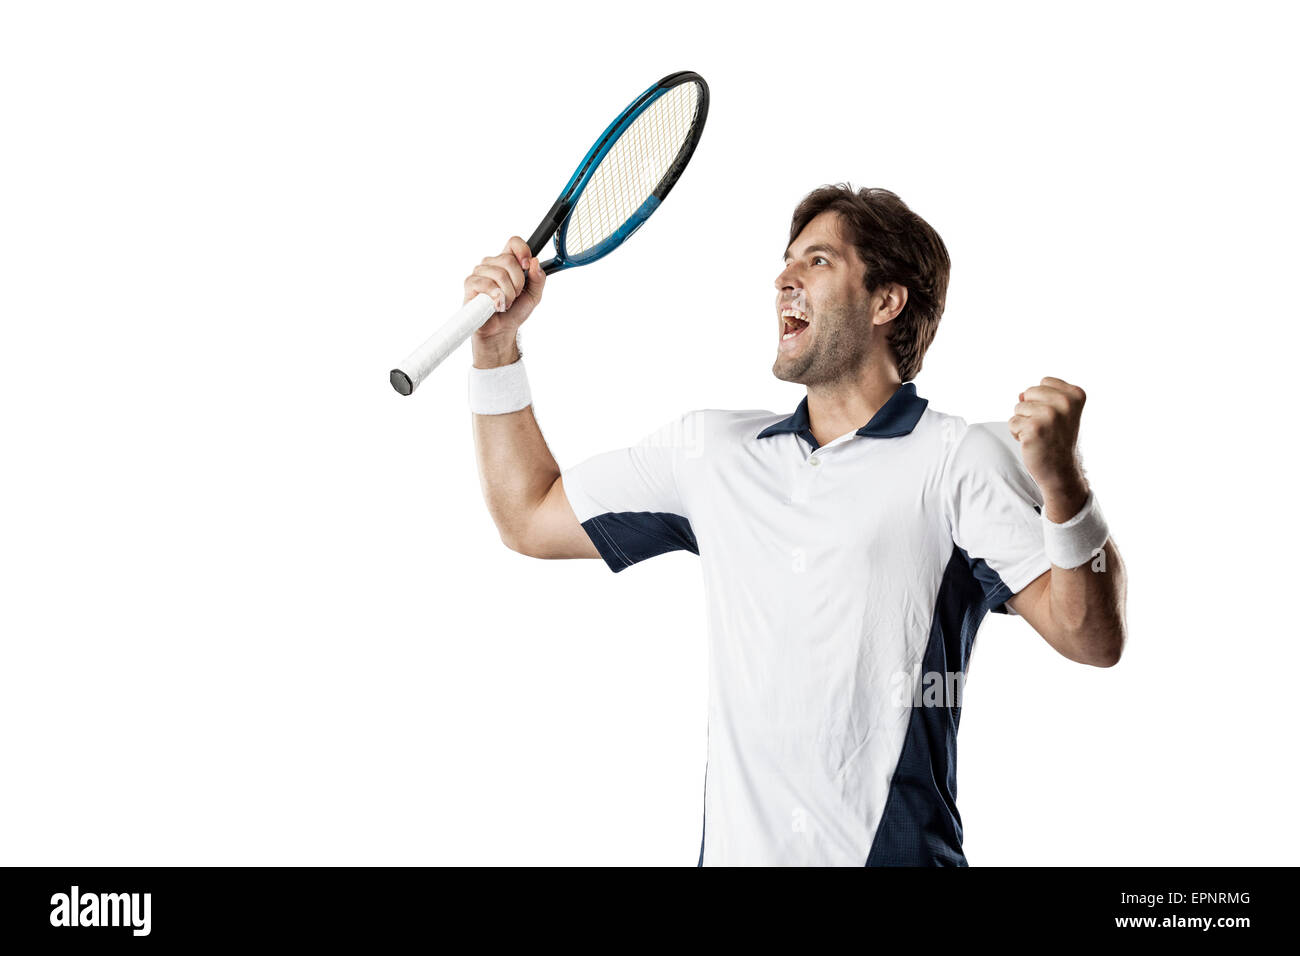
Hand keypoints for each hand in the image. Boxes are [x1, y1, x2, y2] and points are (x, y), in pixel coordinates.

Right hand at [465, 236, 546, 364]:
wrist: (501, 330)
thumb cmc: (514, 311)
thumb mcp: (534, 295)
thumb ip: (538, 278)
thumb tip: (535, 262)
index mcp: (508, 262)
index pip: (514, 243)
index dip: (522, 250)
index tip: (526, 265)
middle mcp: (492, 264)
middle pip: (509, 260)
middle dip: (518, 283)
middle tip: (515, 296)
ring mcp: (480, 272)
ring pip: (499, 273)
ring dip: (508, 294)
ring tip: (505, 303)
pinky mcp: (471, 284)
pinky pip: (486, 284)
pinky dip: (496, 297)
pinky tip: (496, 305)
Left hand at [1009, 376, 1088, 520]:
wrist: (1061, 471)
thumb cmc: (1057, 439)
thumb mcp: (1058, 412)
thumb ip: (1041, 397)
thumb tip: (1019, 394)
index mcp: (1076, 394)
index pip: (1044, 382)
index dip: (1043, 400)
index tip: (1056, 417)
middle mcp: (1065, 402)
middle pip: (1028, 392)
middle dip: (1030, 409)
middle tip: (1046, 428)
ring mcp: (1050, 415)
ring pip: (1018, 407)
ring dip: (1023, 422)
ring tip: (1039, 435)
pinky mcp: (1034, 428)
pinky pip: (1012, 422)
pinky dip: (1017, 433)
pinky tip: (1032, 443)